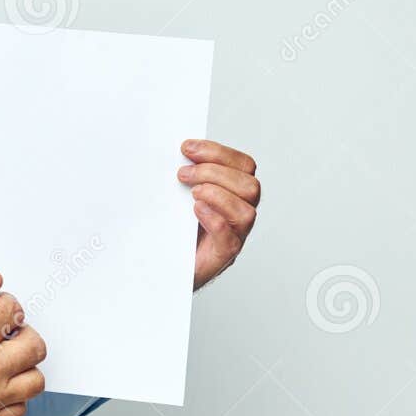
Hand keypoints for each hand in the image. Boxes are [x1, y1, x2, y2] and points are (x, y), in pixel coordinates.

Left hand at [178, 138, 259, 290]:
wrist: (166, 267)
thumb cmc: (174, 230)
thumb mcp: (179, 195)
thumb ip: (186, 175)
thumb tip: (176, 153)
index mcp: (233, 193)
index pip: (242, 165)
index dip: (217, 152)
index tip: (187, 148)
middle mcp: (239, 214)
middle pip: (250, 185)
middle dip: (215, 172)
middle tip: (184, 174)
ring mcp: (234, 236)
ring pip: (247, 211)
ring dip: (217, 195)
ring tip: (192, 194)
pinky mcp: (222, 256)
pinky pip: (230, 238)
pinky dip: (214, 219)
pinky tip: (196, 211)